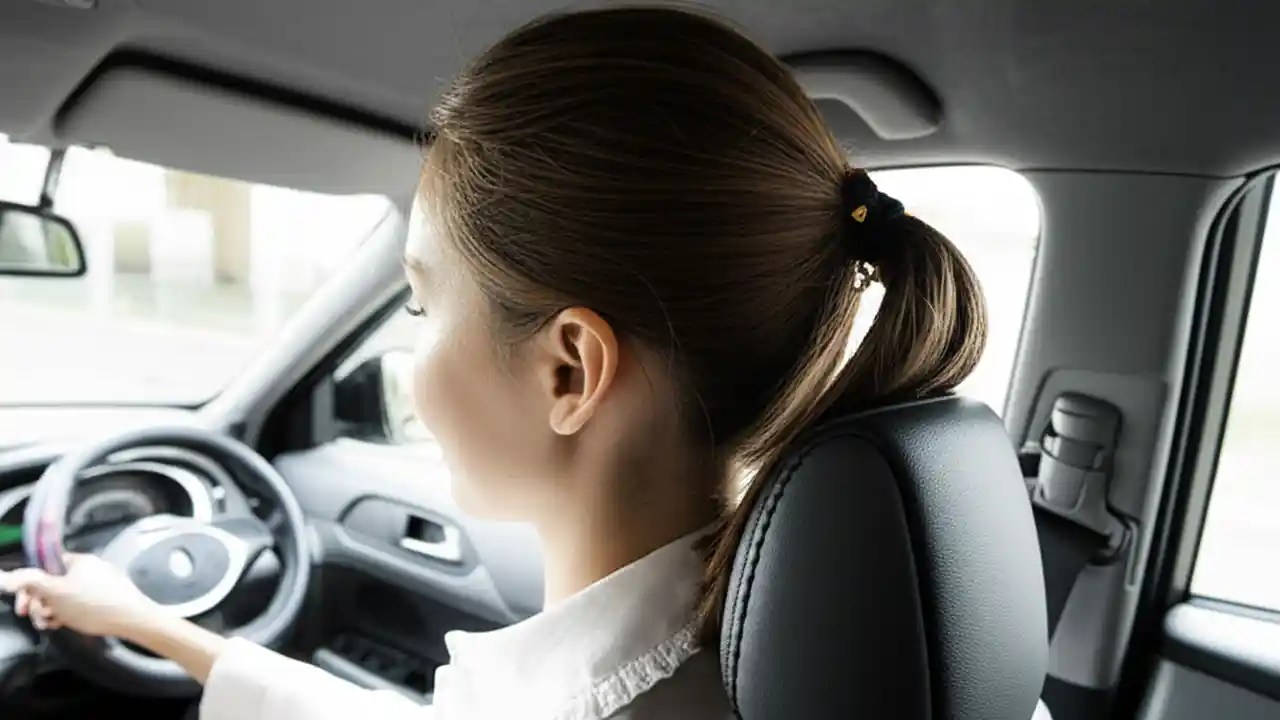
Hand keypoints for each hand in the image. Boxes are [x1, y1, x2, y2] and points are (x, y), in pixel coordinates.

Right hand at [1, 553, 160, 637]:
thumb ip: (30, 582)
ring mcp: (99, 583)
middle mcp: (89, 568)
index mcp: (78, 561)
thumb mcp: (55, 592)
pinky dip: (68, 613)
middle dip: (39, 602)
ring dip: (52, 610)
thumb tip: (6, 575)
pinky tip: (64, 624)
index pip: (45, 567)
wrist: (133, 619)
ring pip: (65, 596)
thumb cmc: (92, 604)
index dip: (30, 587)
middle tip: (37, 618)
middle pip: (53, 584)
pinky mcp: (106, 598)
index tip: (23, 607)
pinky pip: (79, 604)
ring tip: (52, 623)